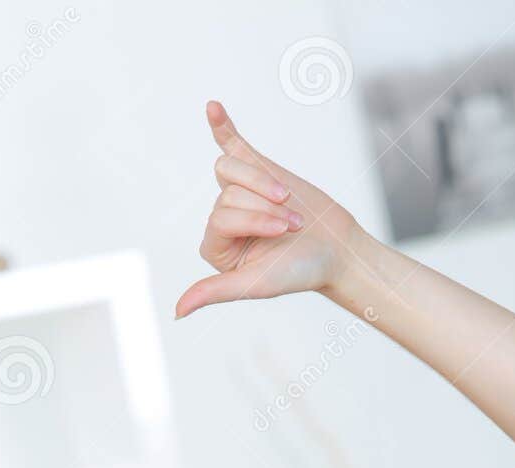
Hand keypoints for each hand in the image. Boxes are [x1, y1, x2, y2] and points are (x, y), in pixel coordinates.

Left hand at [175, 101, 363, 317]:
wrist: (337, 250)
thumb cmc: (299, 272)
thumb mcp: (254, 284)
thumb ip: (214, 292)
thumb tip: (177, 312)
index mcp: (218, 248)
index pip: (220, 216)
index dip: (254, 219)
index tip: (283, 233)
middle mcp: (223, 219)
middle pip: (228, 193)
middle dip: (266, 205)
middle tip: (292, 225)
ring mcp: (239, 192)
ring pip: (232, 168)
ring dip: (264, 180)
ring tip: (288, 202)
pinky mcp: (257, 169)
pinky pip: (232, 144)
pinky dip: (222, 125)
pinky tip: (213, 108)